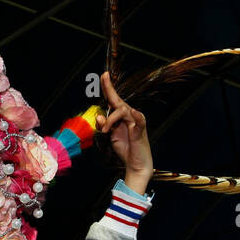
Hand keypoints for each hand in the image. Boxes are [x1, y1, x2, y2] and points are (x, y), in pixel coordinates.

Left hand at [95, 73, 152, 193]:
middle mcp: (129, 116)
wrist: (136, 164)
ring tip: (106, 130)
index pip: (114, 100)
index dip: (109, 88)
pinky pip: (139, 120)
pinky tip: (132, 113)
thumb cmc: (125, 149)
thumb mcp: (110, 136)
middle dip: (110, 89)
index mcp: (121, 116)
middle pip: (118, 101)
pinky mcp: (140, 130)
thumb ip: (104, 125)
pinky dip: (135, 116)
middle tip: (104, 77)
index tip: (104, 75)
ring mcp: (136, 122)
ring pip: (122, 111)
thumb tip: (98, 116)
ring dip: (111, 119)